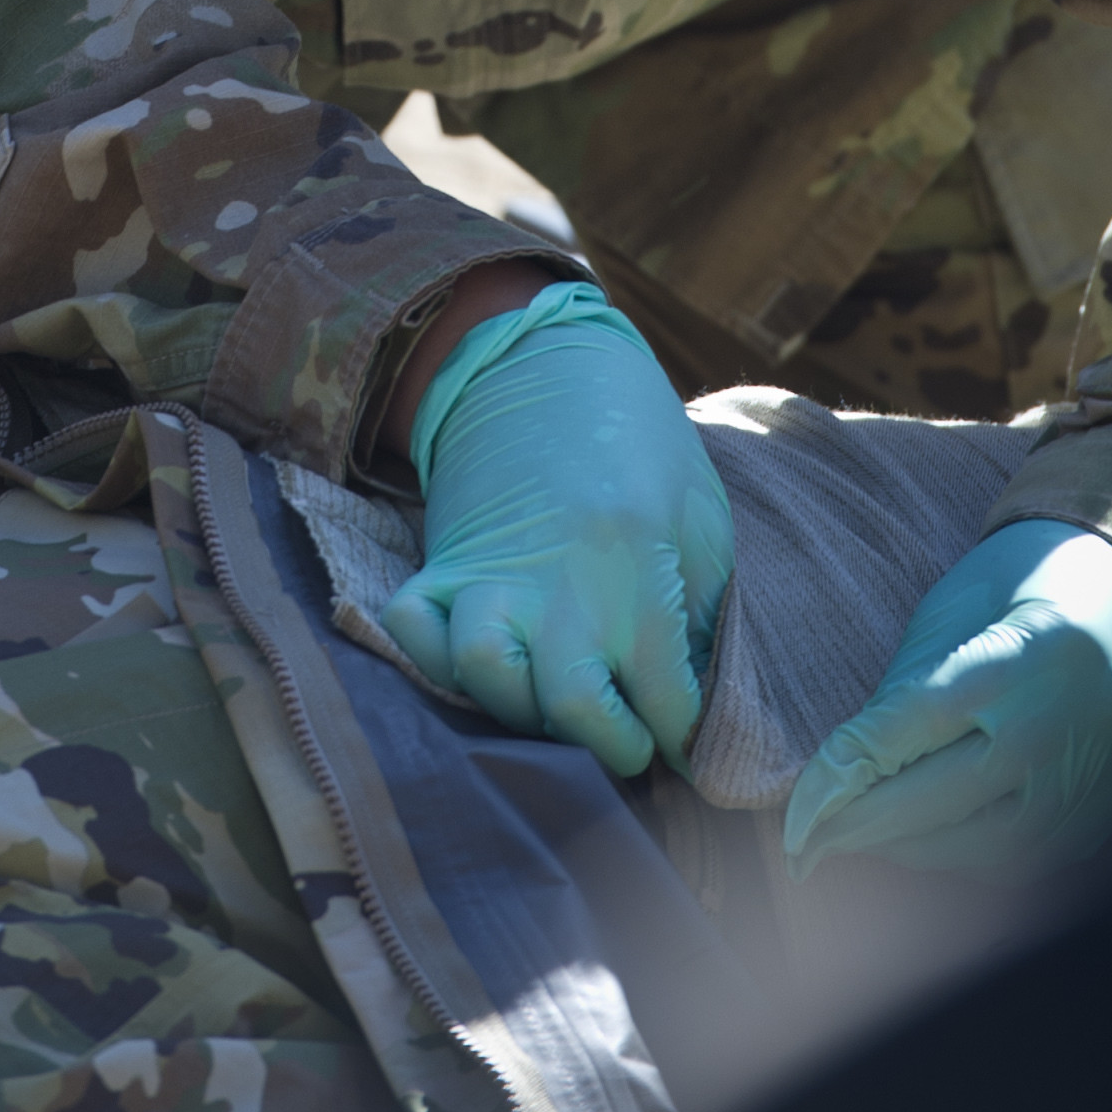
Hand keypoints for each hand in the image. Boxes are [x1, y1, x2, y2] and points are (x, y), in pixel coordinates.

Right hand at [382, 284, 734, 778]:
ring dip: (519, 713)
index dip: (681, 736)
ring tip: (549, 710)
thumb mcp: (699, 520)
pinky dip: (430, 659)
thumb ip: (696, 612)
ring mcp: (492, 572)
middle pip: (575, 709)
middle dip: (609, 749)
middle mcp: (563, 583)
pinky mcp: (442, 560)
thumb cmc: (644, 446)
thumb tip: (692, 704)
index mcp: (640, 570)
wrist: (549, 361)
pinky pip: (411, 627)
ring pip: (484, 674)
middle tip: (624, 743)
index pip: (667, 702)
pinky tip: (473, 670)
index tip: (682, 742)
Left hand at [784, 520, 1111, 876]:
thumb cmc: (1028, 585)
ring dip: (906, 850)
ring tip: (855, 838)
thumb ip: (904, 687)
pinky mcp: (1102, 821)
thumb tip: (843, 768)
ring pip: (977, 850)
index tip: (793, 817)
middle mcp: (1053, 736)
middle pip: (935, 804)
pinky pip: (1020, 863)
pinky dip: (962, 858)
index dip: (838, 782)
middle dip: (858, 829)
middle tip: (803, 844)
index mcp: (1014, 664)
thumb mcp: (955, 606)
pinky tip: (921, 840)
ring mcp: (1085, 787)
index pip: (903, 737)